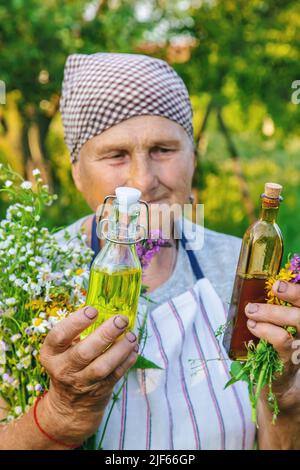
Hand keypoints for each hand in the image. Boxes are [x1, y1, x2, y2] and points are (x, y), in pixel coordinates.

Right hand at [38, 306, 137, 445]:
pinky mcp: (99, 390)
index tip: (93, 310)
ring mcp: (81, 382)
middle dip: (105, 334)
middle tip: (121, 320)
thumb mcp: (63, 349)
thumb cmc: (69, 363)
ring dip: (120, 349)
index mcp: (51, 353)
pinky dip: (127, 361)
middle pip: (84, 352)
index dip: (76, 322)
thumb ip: (77, 330)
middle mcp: (63, 369)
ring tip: (132, 335)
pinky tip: (133, 348)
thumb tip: (104, 304)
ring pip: (102, 367)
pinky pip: (115, 375)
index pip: (59, 336)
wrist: (70, 404)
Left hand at [245, 280, 299, 407]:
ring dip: (272, 313)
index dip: (298, 291)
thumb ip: (276, 310)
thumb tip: (259, 285)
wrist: (281, 385)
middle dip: (294, 294)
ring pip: (296, 322)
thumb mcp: (280, 326)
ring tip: (251, 310)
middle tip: (275, 287)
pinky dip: (266, 330)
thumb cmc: (277, 347)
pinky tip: (253, 326)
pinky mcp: (291, 359)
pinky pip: (282, 341)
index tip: (281, 283)